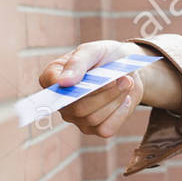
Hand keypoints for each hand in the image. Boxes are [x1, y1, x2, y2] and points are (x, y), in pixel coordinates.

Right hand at [37, 40, 181, 137]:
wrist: (133, 70)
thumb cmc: (110, 57)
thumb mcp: (98, 50)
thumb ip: (79, 62)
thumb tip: (63, 83)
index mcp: (54, 79)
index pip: (48, 84)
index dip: (63, 83)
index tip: (85, 76)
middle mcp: (61, 103)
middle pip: (75, 107)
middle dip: (102, 93)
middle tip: (123, 77)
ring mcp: (78, 120)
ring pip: (91, 120)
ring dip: (115, 100)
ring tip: (126, 83)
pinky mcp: (96, 131)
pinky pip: (106, 130)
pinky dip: (121, 114)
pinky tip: (126, 99)